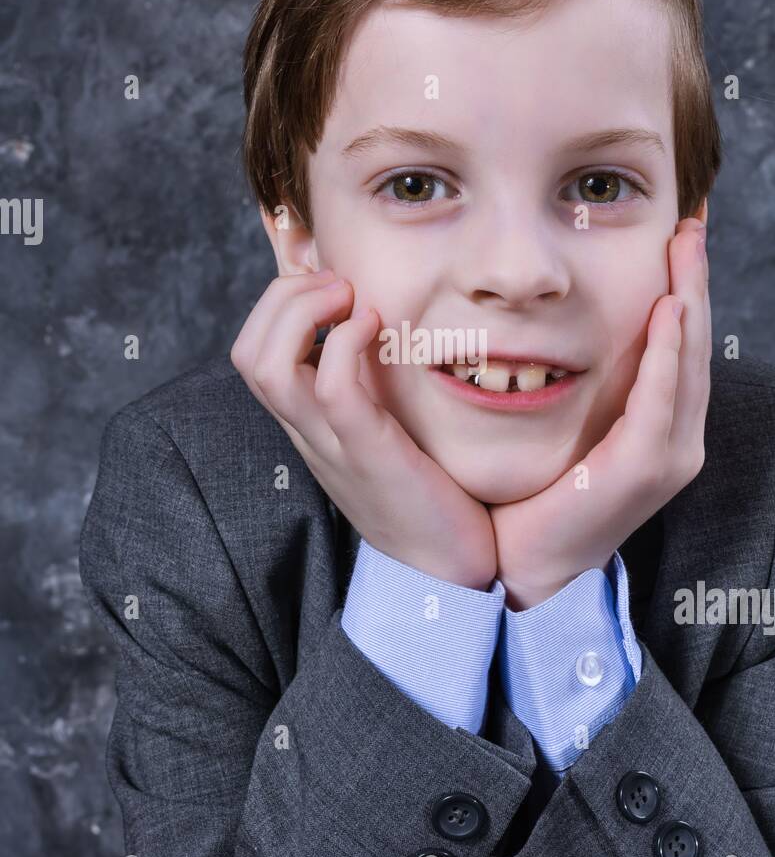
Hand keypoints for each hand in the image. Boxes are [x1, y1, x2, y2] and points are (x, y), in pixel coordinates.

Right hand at [230, 269, 496, 588]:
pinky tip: (376, 325)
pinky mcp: (369, 454)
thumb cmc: (427, 495)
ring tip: (349, 297)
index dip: (278, 301)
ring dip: (302, 311)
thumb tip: (372, 325)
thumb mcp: (385, 429)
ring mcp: (331, 444)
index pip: (251, 352)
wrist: (447, 574)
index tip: (332, 283)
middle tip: (338, 282)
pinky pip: (331, 389)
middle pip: (246, 352)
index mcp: (307, 424)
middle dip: (282, 296)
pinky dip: (344, 342)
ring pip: (268, 367)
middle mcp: (307, 432)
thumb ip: (369, 386)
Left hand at [490, 218, 710, 609]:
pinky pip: (660, 399)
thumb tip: (559, 326)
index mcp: (661, 428)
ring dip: (690, 301)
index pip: (681, 345)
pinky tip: (667, 310)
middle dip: (695, 281)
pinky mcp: (643, 469)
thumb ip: (582, 382)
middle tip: (691, 224)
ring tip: (686, 248)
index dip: (686, 290)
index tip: (678, 237)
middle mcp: (677, 439)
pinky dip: (666, 353)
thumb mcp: (567, 424)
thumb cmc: (535, 493)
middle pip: (695, 344)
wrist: (523, 563)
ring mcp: (668, 457)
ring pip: (687, 363)